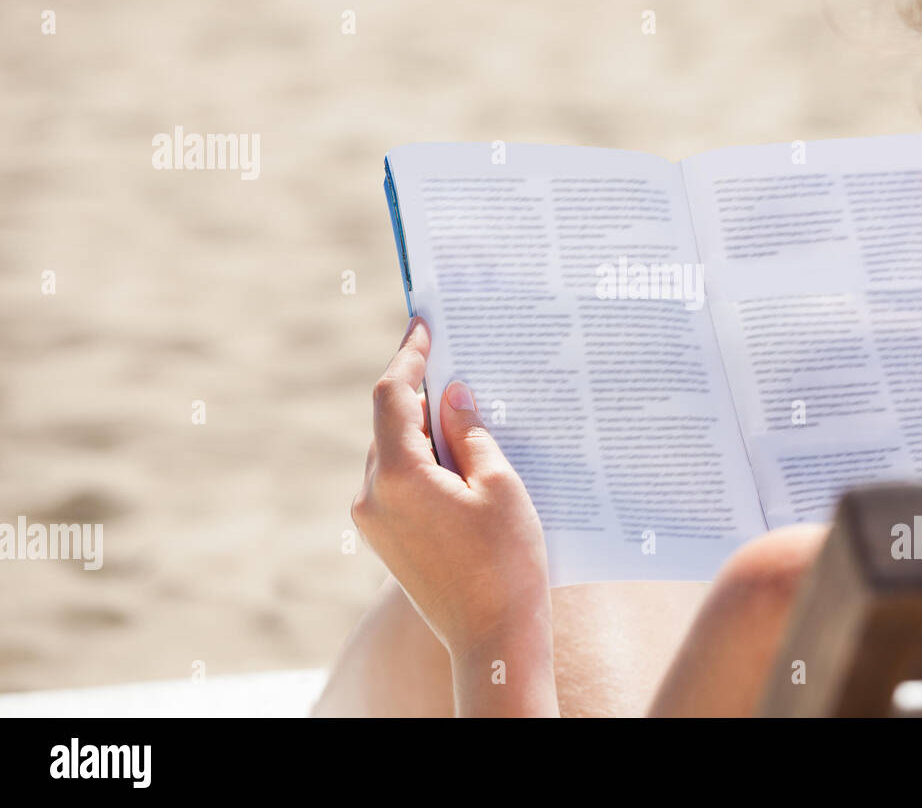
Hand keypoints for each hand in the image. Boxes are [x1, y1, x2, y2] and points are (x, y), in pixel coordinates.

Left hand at [352, 318, 556, 714]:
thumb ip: (471, 432)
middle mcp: (372, 496)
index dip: (408, 355)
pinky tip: (461, 456)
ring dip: (425, 428)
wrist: (493, 639)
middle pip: (389, 423)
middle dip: (422, 391)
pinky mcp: (387, 540)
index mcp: (398, 476)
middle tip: (459, 359)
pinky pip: (399, 482)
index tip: (423, 324)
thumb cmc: (506, 563)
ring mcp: (375, 522)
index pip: (392, 395)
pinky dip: (424, 460)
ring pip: (393, 453)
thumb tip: (454, 393)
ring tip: (469, 409)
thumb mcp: (500, 485)